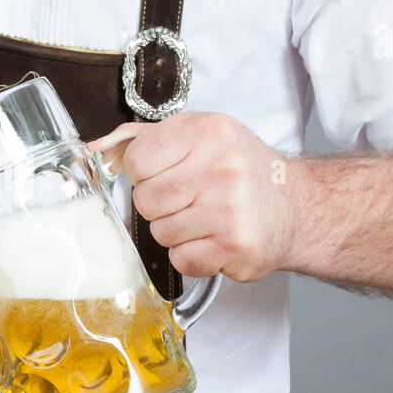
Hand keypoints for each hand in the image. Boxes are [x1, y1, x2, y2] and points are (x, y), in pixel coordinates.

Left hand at [88, 112, 296, 281]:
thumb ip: (141, 139)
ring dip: (177, 232)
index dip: (144, 175)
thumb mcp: (196, 135)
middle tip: (188, 200)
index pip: (136, 161)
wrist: (296, 206)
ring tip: (205, 219)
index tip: (167, 175)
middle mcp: (221, 167)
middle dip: (160, 206)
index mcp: (206, 131)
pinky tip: (214, 240)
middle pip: (145, 201)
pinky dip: (192, 256)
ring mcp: (230, 209)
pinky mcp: (236, 246)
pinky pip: (182, 261)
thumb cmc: (240, 169)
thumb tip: (96, 150)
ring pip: (160, 233)